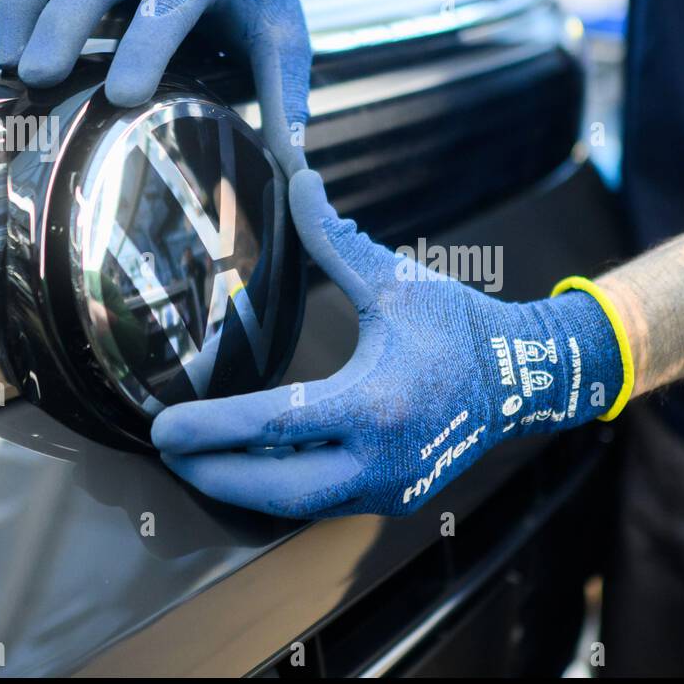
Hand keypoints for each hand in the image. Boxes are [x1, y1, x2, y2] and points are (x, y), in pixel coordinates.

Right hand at [0, 0, 317, 172]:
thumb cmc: (263, 4)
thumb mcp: (285, 45)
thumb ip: (286, 102)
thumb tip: (293, 170)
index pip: (170, 3)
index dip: (144, 48)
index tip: (122, 96)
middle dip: (63, 23)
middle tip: (36, 77)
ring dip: (25, 4)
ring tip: (9, 62)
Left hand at [151, 170, 627, 517]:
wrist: (522, 379)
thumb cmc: (457, 326)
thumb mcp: (395, 283)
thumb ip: (335, 239)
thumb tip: (298, 178)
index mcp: (377, 402)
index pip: (275, 425)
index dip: (211, 430)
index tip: (161, 430)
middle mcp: (381, 459)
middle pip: (276, 490)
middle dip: (213, 474)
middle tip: (167, 452)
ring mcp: (389, 488)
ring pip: (298, 505)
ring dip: (245, 484)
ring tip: (201, 456)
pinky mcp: (394, 497)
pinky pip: (324, 501)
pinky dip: (285, 484)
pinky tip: (256, 462)